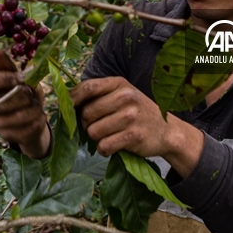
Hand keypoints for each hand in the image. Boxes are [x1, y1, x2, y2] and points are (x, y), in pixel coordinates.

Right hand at [0, 49, 50, 159]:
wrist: (33, 115)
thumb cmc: (24, 90)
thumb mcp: (21, 76)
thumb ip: (9, 66)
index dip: (3, 79)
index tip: (21, 78)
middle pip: (1, 101)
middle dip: (23, 97)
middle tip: (32, 94)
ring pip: (13, 118)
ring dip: (32, 111)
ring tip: (38, 106)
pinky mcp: (5, 136)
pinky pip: (23, 131)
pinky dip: (36, 122)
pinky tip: (40, 117)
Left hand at [70, 77, 203, 176]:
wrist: (167, 131)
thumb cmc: (138, 112)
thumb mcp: (122, 94)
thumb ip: (98, 94)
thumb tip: (65, 101)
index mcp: (120, 83)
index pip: (87, 88)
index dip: (72, 99)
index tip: (67, 109)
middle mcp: (125, 97)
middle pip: (86, 113)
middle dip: (86, 123)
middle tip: (98, 126)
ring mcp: (130, 117)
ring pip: (93, 132)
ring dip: (96, 137)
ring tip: (110, 134)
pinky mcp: (133, 136)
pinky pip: (103, 146)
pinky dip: (105, 149)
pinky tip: (115, 145)